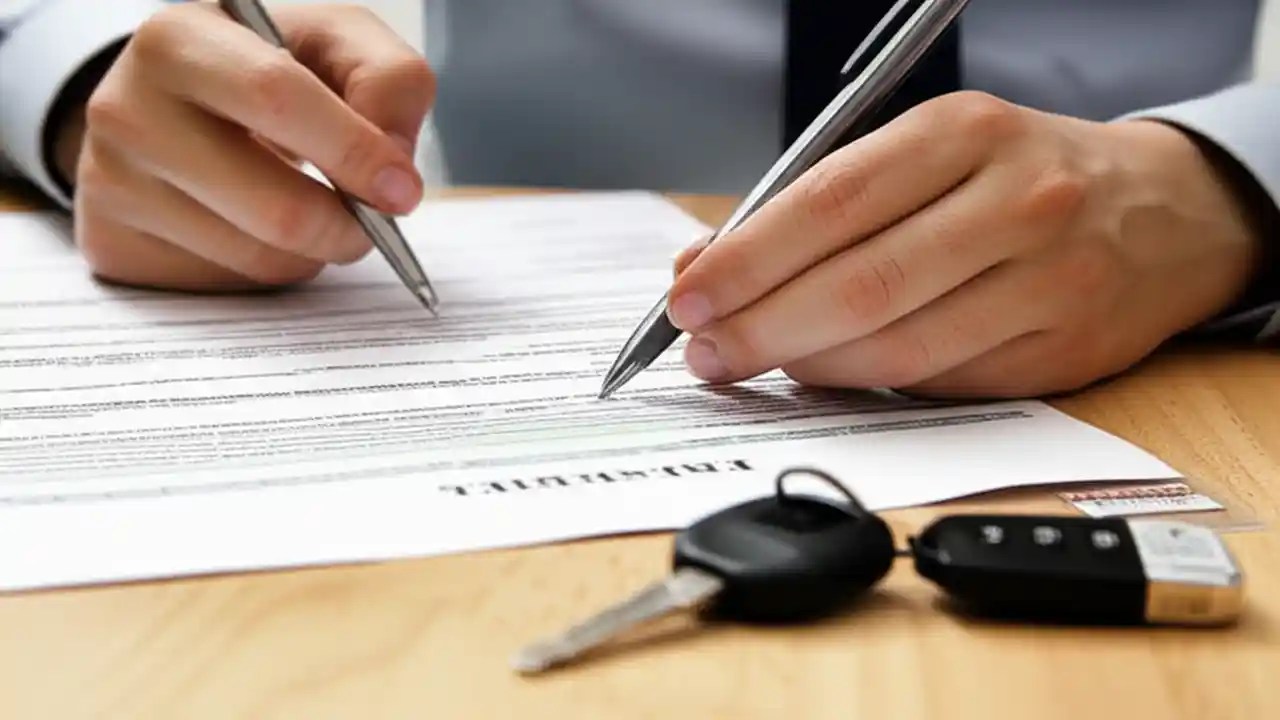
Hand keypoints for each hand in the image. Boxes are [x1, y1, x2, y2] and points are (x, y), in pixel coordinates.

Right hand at [70, 3, 433, 290]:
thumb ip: (388, 80)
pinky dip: (270, 267)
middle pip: (277, 210)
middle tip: (375, 221)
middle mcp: (126, 112)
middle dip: (348, 227)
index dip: (355, 152)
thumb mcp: (330, 43)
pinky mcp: (115, 245)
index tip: (402, 191)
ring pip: (260, 259)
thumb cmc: (264, 67)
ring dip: (314, 251)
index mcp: (178, 41)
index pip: (277, 98)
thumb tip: (394, 169)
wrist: (169, 100)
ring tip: (306, 207)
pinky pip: (229, 285)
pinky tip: (255, 225)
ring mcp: (112, 185)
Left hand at [668, 91, 1265, 397]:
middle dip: (761, 328)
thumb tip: (707, 267)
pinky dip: (868, 387)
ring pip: (896, 349)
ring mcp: (1048, 282)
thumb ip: (821, 205)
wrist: (1162, 213)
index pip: (830, 203)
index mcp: (966, 133)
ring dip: (806, 367)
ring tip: (753, 365)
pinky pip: (938, 384)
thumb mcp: (928, 155)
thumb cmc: (1015, 177)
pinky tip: (830, 374)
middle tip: (705, 352)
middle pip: (858, 286)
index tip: (686, 298)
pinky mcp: (1061, 353)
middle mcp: (1016, 202)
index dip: (746, 260)